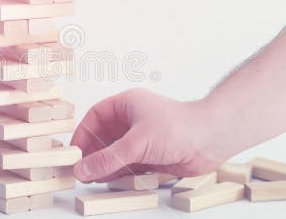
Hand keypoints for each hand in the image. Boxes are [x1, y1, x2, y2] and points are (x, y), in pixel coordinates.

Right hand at [70, 88, 230, 182]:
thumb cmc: (180, 126)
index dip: (83, 133)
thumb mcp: (136, 143)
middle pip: (103, 137)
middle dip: (91, 153)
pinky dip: (118, 173)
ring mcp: (143, 139)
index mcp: (127, 105)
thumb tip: (84, 168)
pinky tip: (109, 181)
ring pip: (115, 153)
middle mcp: (134, 120)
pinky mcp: (152, 155)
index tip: (73, 151)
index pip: (96, 117)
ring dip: (104, 165)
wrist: (212, 139)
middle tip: (79, 169)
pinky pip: (128, 165)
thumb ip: (108, 158)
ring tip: (91, 178)